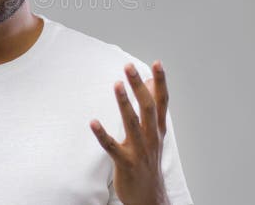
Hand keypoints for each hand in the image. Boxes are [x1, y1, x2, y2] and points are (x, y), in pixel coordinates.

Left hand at [90, 61, 169, 204]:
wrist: (150, 197)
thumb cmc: (149, 160)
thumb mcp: (154, 133)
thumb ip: (153, 108)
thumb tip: (150, 81)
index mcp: (157, 129)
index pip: (161, 101)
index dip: (161, 82)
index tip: (157, 63)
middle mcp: (151, 137)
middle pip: (147, 107)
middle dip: (139, 86)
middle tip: (129, 66)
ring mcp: (139, 150)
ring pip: (132, 124)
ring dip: (124, 103)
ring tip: (117, 85)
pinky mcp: (126, 163)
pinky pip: (112, 147)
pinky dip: (102, 134)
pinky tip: (93, 122)